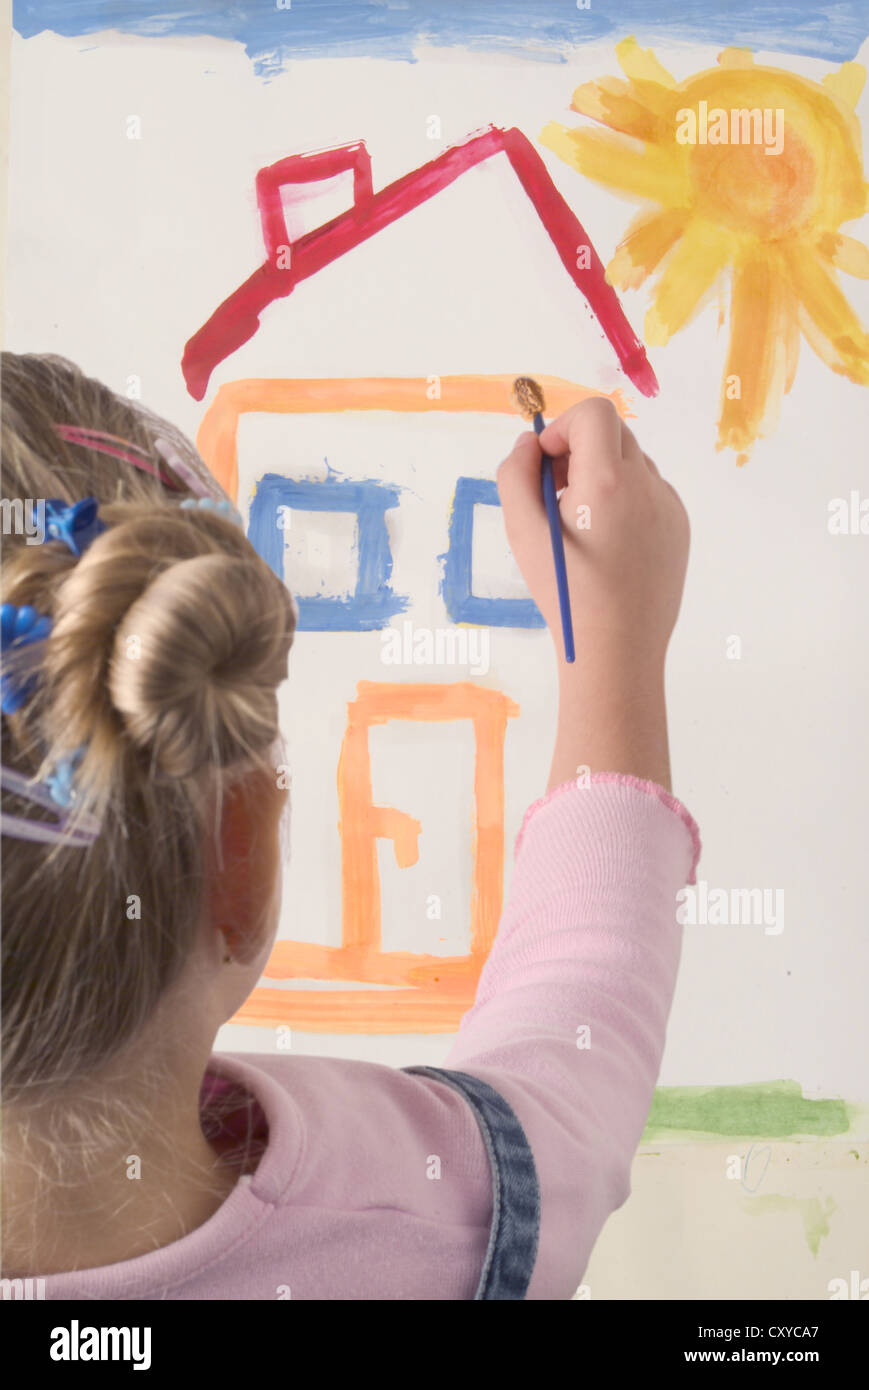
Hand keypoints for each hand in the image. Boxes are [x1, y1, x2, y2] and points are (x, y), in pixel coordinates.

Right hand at [496, 397, 689, 790]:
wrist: (617, 651)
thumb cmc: (566, 594)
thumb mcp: (522, 533)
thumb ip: (515, 475)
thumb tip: (529, 444)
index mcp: (608, 482)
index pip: (594, 413)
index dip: (563, 427)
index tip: (545, 463)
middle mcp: (647, 485)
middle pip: (613, 433)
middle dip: (578, 449)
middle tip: (553, 492)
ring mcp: (669, 506)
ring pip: (631, 463)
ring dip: (600, 476)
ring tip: (578, 525)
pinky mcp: (679, 528)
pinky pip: (648, 493)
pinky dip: (623, 501)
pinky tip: (606, 545)